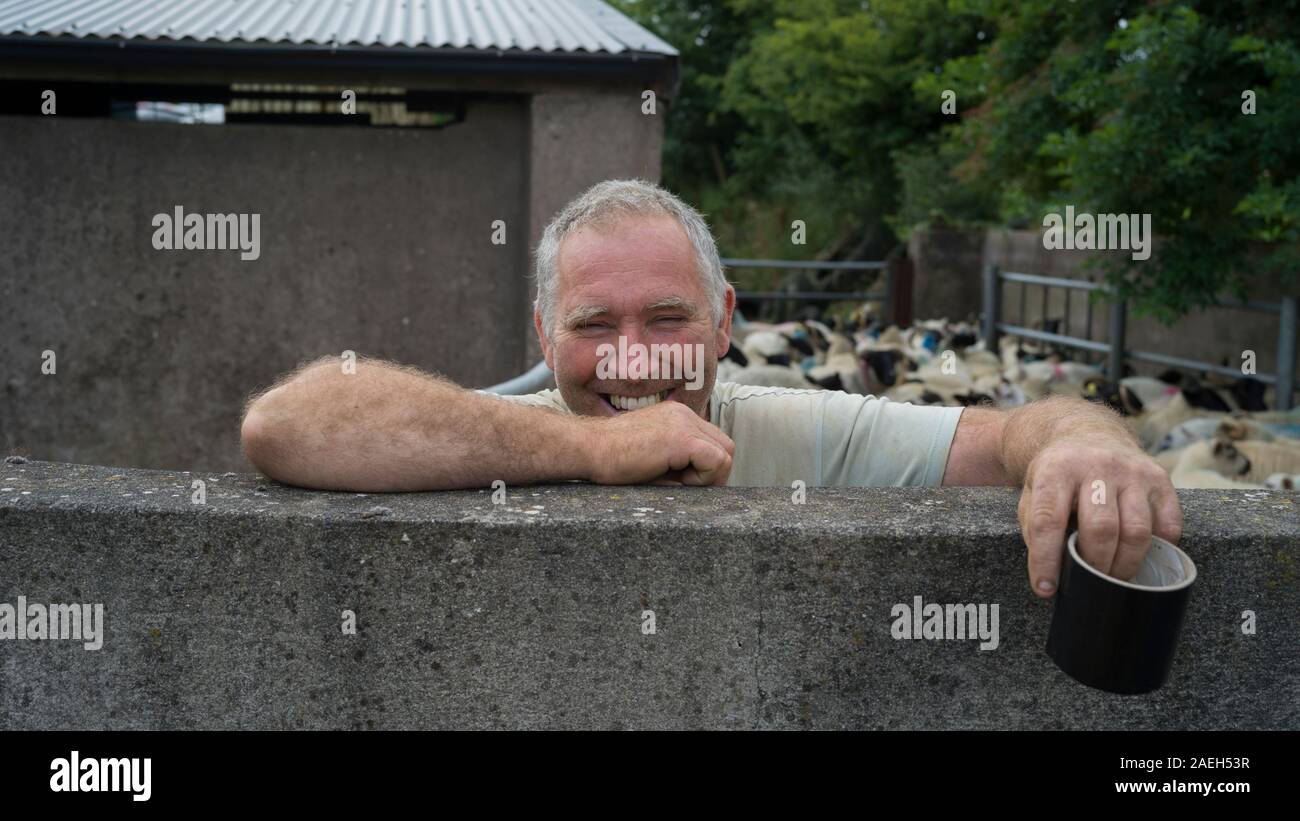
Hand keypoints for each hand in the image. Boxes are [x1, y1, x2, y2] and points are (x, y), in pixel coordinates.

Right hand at [581, 401, 733, 485]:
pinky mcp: (681, 438)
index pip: (713, 441)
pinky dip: (703, 479)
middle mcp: (684, 414)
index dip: (707, 468)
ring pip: (725, 454)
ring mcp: (684, 423)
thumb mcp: (652, 456)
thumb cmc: (610, 459)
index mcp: (677, 416)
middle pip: (726, 447)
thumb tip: (705, 483)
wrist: (586, 448)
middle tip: (687, 488)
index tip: (684, 482)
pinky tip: (675, 481)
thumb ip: (677, 461)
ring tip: (677, 483)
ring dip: (708, 477)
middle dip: (714, 474)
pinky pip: (716, 461)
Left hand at [1017, 436, 1182, 597]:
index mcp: (1056, 469)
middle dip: (1095, 565)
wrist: (1088, 433)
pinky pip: (1168, 525)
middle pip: (1101, 528)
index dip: (1046, 560)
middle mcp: (1096, 466)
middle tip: (1090, 583)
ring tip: (1114, 576)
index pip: (1048, 520)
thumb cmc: (1057, 477)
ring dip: (1125, 564)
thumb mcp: (1032, 493)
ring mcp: (1132, 471)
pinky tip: (1141, 555)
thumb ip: (1035, 529)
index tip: (1045, 589)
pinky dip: (1158, 549)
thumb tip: (1053, 576)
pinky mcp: (1160, 478)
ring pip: (1137, 530)